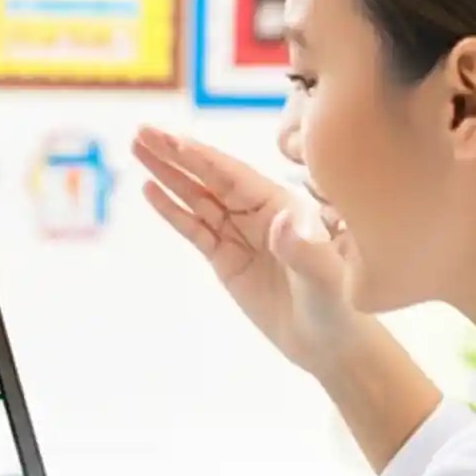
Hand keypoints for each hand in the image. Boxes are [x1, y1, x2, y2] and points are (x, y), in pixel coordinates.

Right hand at [132, 125, 359, 372]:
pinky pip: (194, 229)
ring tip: (137, 148)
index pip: (234, 175)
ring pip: (197, 197)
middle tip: (142, 131)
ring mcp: (239, 234)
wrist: (329, 344)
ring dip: (168, 174)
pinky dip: (172, 210)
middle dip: (175, 154)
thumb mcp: (325, 278)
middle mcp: (259, 212)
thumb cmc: (337, 306)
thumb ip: (303, 249)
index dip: (201, 157)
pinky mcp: (226, 259)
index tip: (171, 139)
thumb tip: (283, 220)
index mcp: (284, 205)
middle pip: (210, 177)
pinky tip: (151, 189)